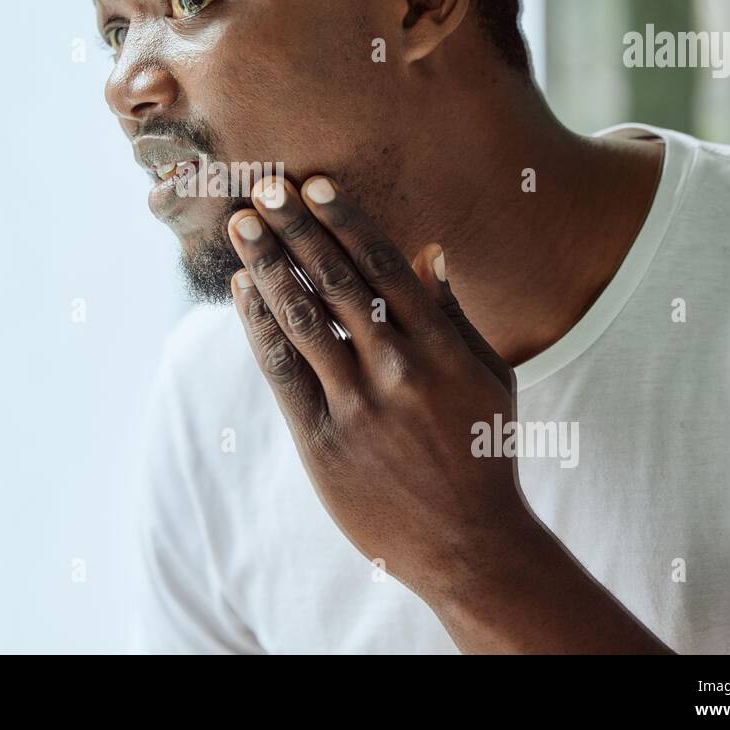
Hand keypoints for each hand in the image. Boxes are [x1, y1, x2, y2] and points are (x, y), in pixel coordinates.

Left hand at [226, 173, 530, 609]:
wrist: (469, 545)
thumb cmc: (483, 454)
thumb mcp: (489, 379)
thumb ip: (455, 315)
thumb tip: (430, 252)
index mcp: (440, 348)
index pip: (384, 267)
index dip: (345, 221)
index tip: (315, 183)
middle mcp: (397, 369)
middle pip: (337, 282)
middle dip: (297, 229)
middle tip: (264, 187)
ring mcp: (357, 405)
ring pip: (303, 319)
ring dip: (268, 266)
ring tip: (241, 226)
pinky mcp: (322, 440)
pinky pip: (282, 371)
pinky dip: (259, 326)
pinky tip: (241, 292)